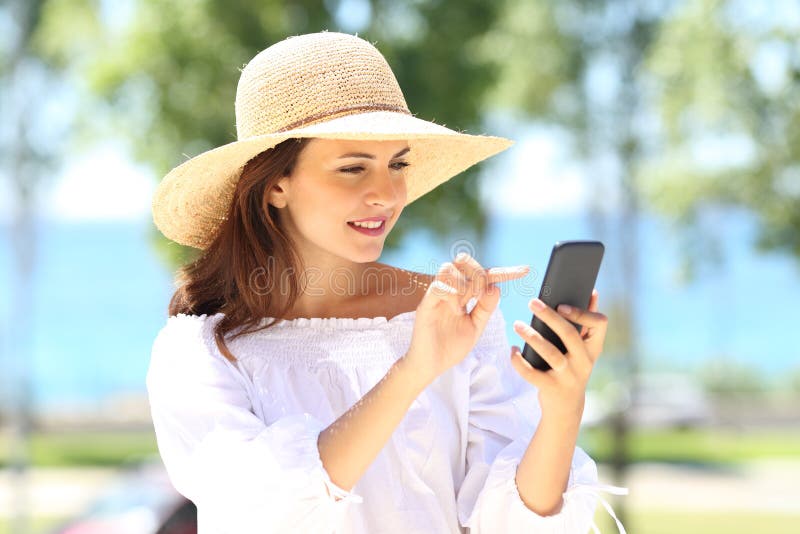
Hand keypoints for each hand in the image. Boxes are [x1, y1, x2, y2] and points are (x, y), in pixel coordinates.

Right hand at [404, 253, 529, 383]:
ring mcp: (436, 296)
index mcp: (462, 295)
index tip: (526, 271)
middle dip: (478, 272)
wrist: (430, 366)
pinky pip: (438, 286)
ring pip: (448, 268)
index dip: (505, 271)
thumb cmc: (451, 347)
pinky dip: (452, 294)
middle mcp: (449, 290)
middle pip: (462, 260)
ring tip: (469, 301)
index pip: (484, 275)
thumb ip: (485, 308)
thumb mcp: (475, 327)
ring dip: (464, 282)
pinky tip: (457, 310)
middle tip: (482, 294)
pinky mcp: (425, 306)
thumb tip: (496, 287)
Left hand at [510, 289, 607, 419]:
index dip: (581, 313)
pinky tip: (513, 350)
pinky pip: (533, 374)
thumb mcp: (584, 348)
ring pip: (551, 353)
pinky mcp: (551, 388)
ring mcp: (569, 377)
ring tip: (517, 324)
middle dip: (550, 316)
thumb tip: (592, 291)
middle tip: (532, 303)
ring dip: (532, 336)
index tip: (561, 305)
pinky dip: (520, 361)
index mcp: (594, 348)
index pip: (599, 324)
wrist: (567, 407)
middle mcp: (584, 362)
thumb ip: (586, 321)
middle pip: (570, 334)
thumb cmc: (573, 368)